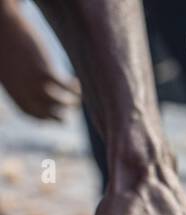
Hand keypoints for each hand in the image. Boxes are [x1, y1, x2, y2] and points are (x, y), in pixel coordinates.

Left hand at [0, 1, 79, 119]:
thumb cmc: (4, 43)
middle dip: (61, 115)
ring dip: (72, 102)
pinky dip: (73, 88)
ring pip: (59, 103)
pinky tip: (76, 82)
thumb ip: (17, 80)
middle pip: (47, 114)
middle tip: (72, 107)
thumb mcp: (8, 67)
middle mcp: (22, 92)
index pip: (31, 114)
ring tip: (77, 95)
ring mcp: (33, 83)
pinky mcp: (43, 72)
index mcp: (13, 92)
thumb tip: (29, 87)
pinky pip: (64, 88)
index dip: (46, 118)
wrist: (2, 25)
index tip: (57, 114)